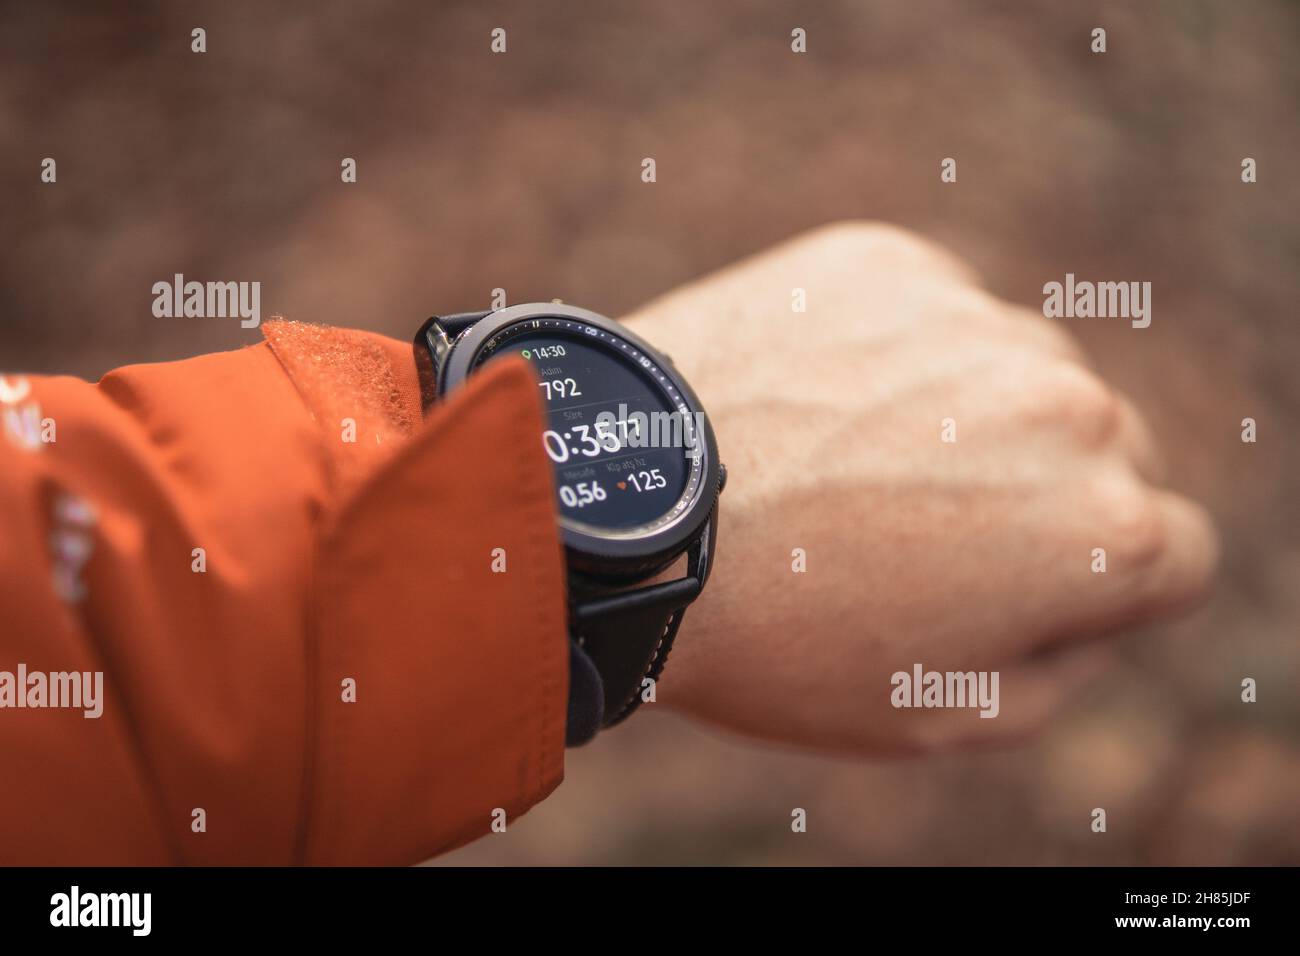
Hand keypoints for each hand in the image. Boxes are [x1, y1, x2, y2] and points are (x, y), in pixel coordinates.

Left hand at [624, 222, 1217, 755]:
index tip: (1015, 591)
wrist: (618, 521)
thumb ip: (1064, 659)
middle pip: (1105, 450)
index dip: (1096, 585)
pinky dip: (891, 353)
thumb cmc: (777, 640)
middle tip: (918, 532)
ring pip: (1015, 371)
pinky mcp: (887, 262)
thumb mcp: (942, 717)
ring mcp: (974, 319)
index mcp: (1105, 530)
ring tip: (847, 466)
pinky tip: (810, 404)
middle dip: (1041, 493)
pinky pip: (927, 312)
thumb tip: (1089, 593)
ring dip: (968, 414)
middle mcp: (1068, 405)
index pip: (1173, 554)